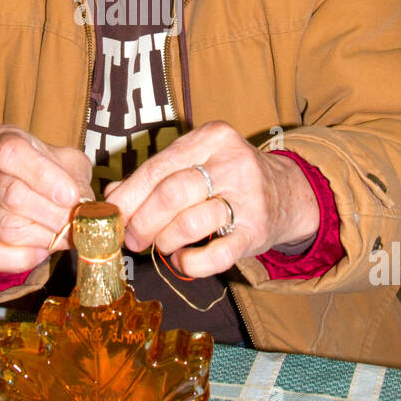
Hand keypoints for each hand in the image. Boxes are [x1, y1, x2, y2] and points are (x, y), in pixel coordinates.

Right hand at [0, 125, 95, 272]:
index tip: (71, 196)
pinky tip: (43, 250)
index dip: (43, 176)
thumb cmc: (50, 171)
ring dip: (45, 236)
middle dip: (53, 213)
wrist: (27, 190)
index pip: (12, 154)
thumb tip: (90, 205)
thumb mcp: (68, 162)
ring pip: (7, 227)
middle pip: (11, 195)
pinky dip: (23, 258)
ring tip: (67, 234)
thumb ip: (79, 179)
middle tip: (78, 222)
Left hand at [103, 121, 318, 277]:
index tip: (112, 214)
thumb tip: (111, 196)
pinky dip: (191, 262)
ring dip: (164, 240)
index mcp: (211, 138)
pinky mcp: (257, 232)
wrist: (289, 194)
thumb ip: (156, 174)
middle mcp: (232, 163)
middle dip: (141, 221)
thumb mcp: (197, 162)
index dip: (128, 195)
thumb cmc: (229, 178)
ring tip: (161, 245)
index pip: (157, 167)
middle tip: (131, 238)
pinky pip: (216, 255)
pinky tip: (182, 259)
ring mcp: (248, 198)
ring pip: (189, 222)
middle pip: (170, 193)